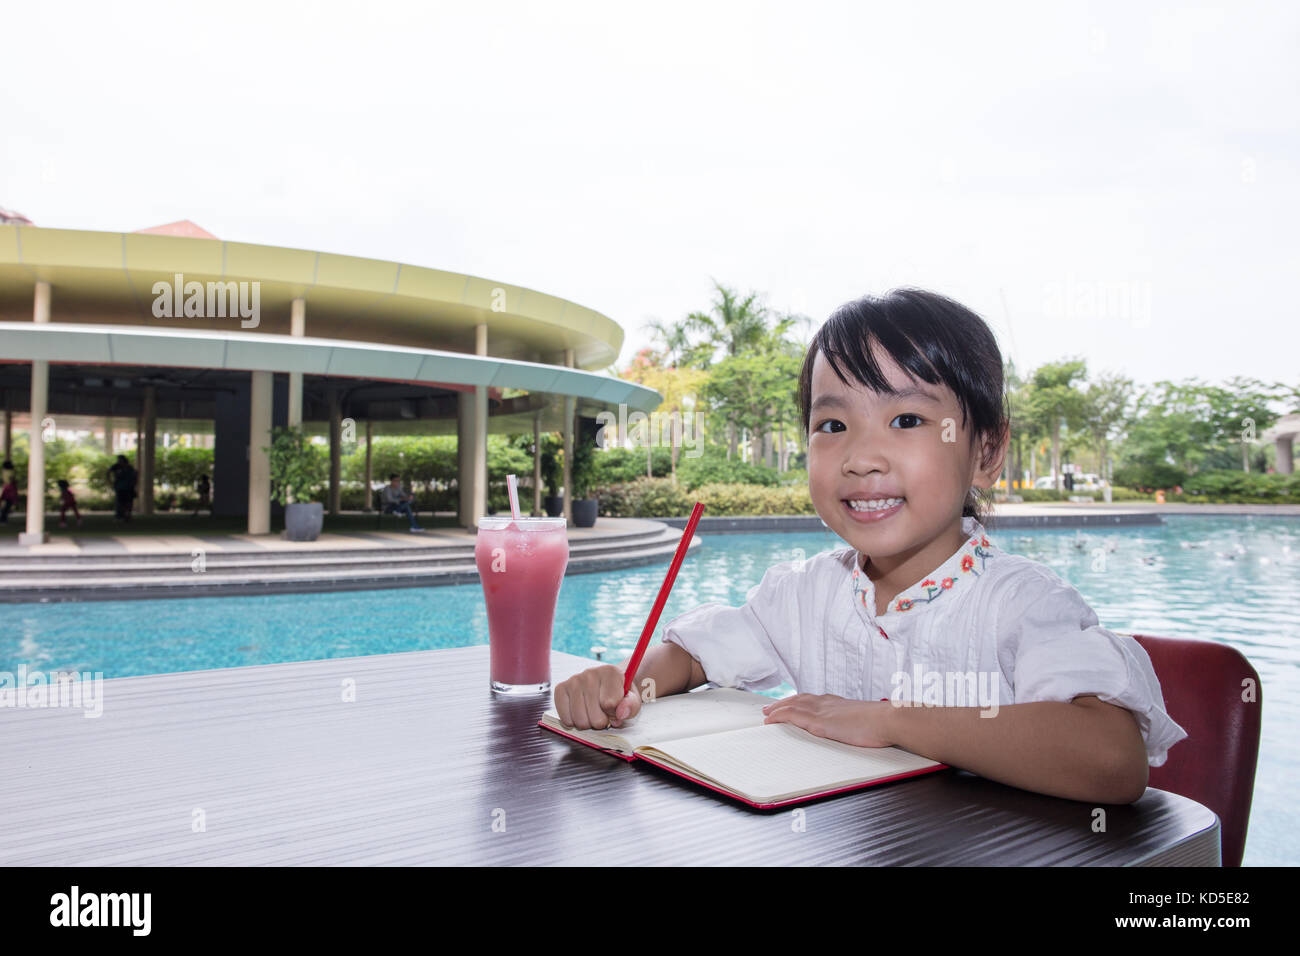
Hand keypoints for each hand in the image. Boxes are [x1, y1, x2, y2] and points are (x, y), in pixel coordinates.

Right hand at [553, 664, 642, 730]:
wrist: (604, 685)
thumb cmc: (619, 694)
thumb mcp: (632, 700)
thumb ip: (631, 706)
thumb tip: (620, 713)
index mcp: (611, 672)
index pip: (610, 704)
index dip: (615, 713)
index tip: (616, 707)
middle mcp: (590, 673)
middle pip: (595, 716)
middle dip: (601, 721)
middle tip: (604, 713)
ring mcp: (574, 680)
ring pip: (580, 720)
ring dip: (588, 723)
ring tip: (592, 713)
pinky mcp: (560, 689)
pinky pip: (565, 718)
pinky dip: (572, 722)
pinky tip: (580, 713)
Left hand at [761, 694, 894, 747]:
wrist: (887, 720)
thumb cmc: (883, 724)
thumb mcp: (867, 722)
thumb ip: (860, 723)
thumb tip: (864, 730)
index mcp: (839, 703)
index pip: (814, 699)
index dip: (800, 701)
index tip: (793, 704)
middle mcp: (827, 703)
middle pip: (799, 699)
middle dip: (784, 702)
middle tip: (771, 707)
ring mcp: (822, 711)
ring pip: (792, 705)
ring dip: (777, 708)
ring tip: (766, 713)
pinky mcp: (818, 721)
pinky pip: (791, 715)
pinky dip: (779, 715)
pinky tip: (770, 719)